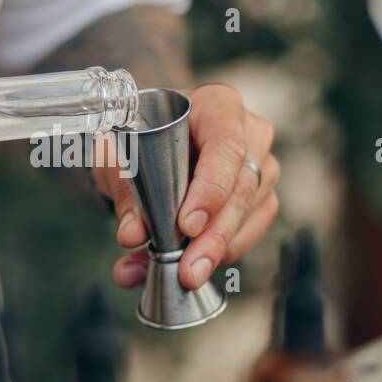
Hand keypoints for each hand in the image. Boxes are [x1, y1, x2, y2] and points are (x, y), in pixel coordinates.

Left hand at [93, 83, 279, 289]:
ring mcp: (261, 167)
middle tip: (186, 270)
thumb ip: (126, 192)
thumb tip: (133, 235)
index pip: (226, 146)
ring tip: (173, 275)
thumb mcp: (120, 154)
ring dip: (212, 252)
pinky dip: (215, 256)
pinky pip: (247, 235)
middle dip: (213, 237)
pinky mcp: (260, 200)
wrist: (149, 142)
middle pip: (242, 189)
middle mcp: (250, 134)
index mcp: (218, 106)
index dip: (211, 189)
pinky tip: (182, 270)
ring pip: (249, 217)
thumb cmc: (139, 136)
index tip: (188, 226)